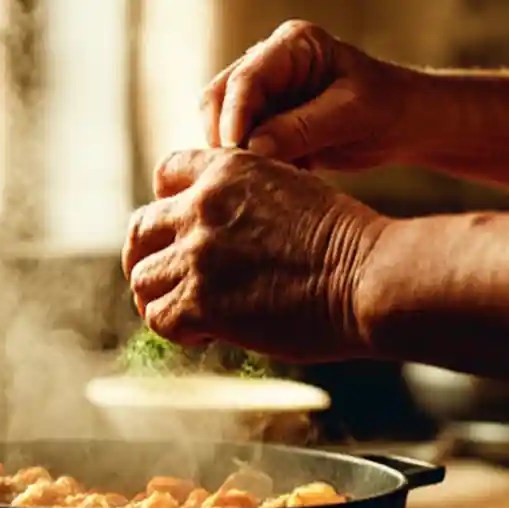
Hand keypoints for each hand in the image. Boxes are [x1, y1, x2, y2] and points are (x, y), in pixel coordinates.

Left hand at [122, 147, 388, 361]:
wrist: (369, 277)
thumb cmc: (348, 243)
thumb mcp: (291, 190)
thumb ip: (246, 201)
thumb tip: (225, 235)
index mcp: (227, 170)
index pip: (166, 174)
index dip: (167, 204)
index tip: (177, 231)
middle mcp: (201, 206)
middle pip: (140, 229)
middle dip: (147, 256)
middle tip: (162, 280)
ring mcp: (197, 254)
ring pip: (143, 279)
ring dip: (160, 298)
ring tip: (188, 316)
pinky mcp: (200, 303)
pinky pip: (160, 319)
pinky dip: (176, 330)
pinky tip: (205, 336)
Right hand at [201, 20, 418, 170]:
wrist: (402, 124)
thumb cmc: (386, 106)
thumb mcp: (350, 115)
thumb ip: (301, 128)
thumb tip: (253, 147)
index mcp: (292, 45)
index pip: (247, 78)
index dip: (235, 115)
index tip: (235, 150)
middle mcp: (269, 63)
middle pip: (220, 97)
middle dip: (223, 135)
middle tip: (235, 173)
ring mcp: (264, 94)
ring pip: (223, 124)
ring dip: (233, 154)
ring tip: (257, 181)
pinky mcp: (265, 123)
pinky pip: (240, 145)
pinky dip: (248, 166)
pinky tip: (270, 184)